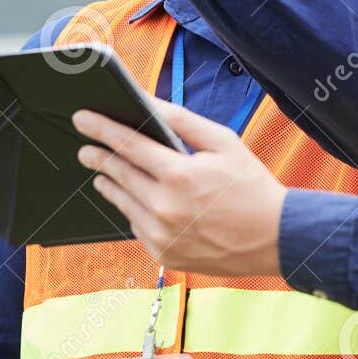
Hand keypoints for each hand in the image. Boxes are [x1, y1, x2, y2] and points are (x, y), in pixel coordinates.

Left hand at [73, 100, 287, 277]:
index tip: (83, 118)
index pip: (128, 144)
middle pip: (118, 174)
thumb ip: (182, 120)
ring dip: (109, 184)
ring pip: (123, 203)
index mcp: (179, 175)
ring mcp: (162, 236)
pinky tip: (136, 201)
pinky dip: (133, 211)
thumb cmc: (251, 185)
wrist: (275, 238)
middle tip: (85, 147)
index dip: (102, 128)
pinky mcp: (165, 255)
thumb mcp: (223, 142)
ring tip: (101, 173)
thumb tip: (148, 103)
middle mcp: (165, 208)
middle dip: (98, 156)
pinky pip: (137, 228)